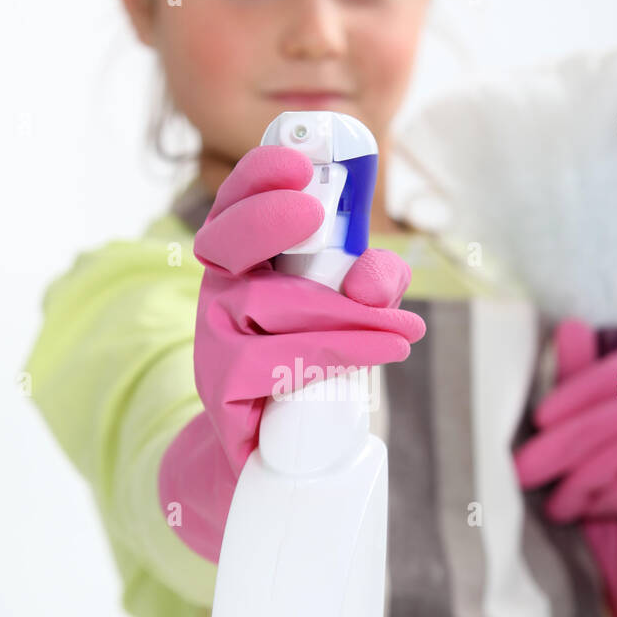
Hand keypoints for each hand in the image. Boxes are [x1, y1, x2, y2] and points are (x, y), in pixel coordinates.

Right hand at [159, 145, 424, 562]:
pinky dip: (340, 350)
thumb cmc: (313, 363)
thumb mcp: (354, 311)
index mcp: (243, 261)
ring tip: (403, 327)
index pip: (235, 205)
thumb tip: (375, 283)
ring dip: (345, 310)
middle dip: (268, 217)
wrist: (272, 453)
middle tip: (317, 212)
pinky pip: (276, 359)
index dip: (257, 177)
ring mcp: (213, 341)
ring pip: (270, 306)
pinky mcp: (224, 388)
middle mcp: (218, 292)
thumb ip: (374, 282)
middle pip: (225, 240)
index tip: (297, 163)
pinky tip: (387, 348)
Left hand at [513, 319, 616, 616]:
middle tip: (522, 469)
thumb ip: (579, 395)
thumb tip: (573, 327)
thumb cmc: (603, 525)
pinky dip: (604, 497)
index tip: (541, 412)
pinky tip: (579, 518)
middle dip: (568, 435)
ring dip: (582, 471)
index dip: (589, 379)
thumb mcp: (581, 456)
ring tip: (554, 503)